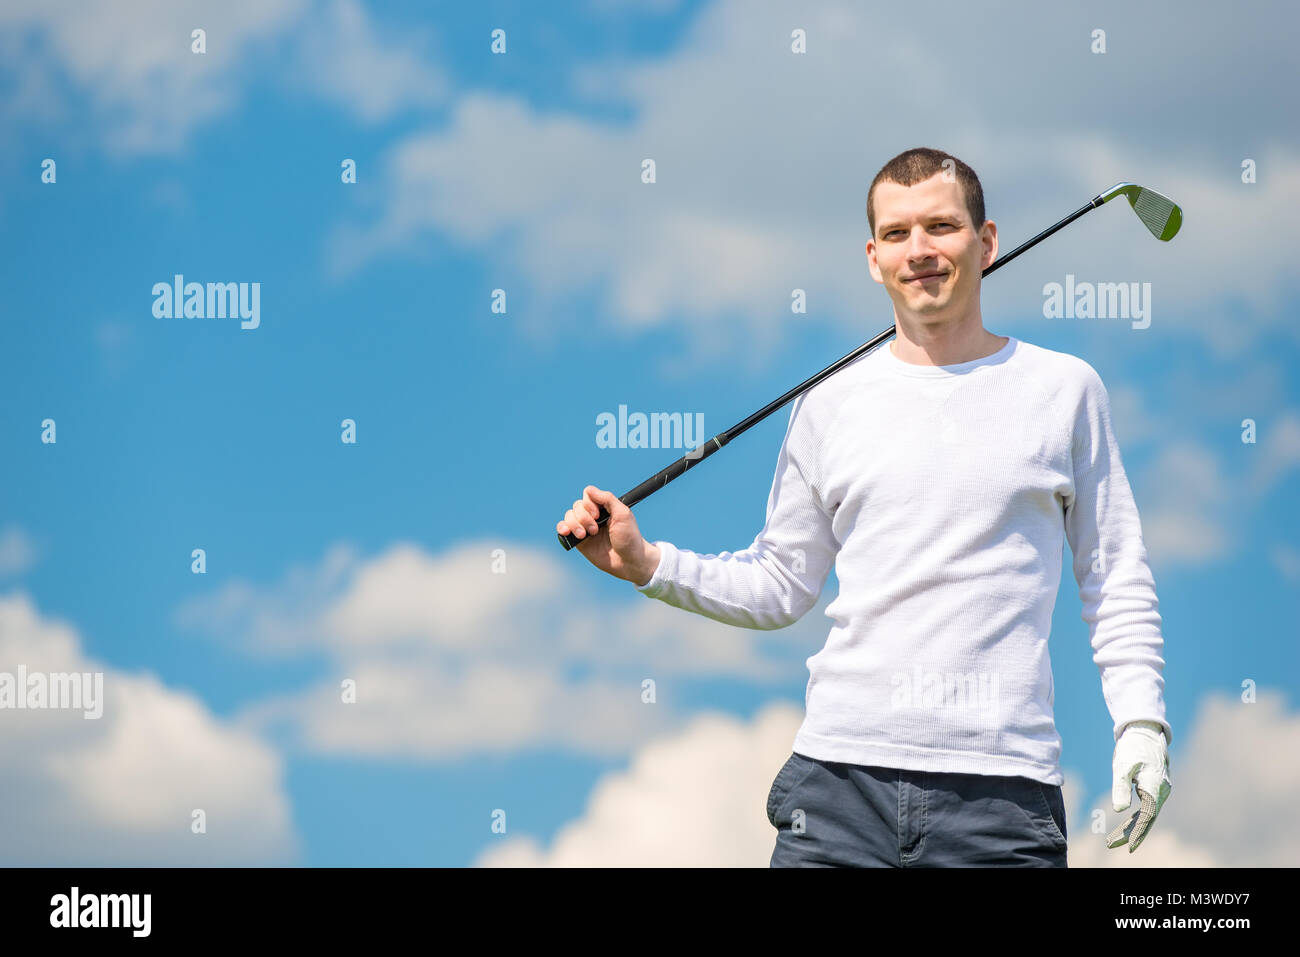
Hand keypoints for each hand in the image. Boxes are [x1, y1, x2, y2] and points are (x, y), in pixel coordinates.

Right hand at [556, 485, 659, 584]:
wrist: (629, 562)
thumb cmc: (630, 538)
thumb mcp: (623, 514)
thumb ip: (607, 499)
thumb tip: (589, 490)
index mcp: (604, 507)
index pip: (588, 495)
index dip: (589, 503)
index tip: (598, 514)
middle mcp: (594, 516)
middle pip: (577, 506)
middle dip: (583, 517)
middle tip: (595, 530)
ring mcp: (585, 528)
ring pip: (569, 516)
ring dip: (574, 524)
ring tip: (584, 535)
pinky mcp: (579, 541)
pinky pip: (564, 529)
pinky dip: (562, 528)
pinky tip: (566, 532)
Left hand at [1106, 720, 1171, 852]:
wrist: (1145, 732)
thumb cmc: (1133, 747)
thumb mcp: (1123, 765)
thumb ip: (1121, 787)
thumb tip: (1119, 810)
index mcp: (1155, 786)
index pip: (1147, 815)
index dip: (1138, 831)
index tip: (1128, 846)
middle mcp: (1161, 791)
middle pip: (1147, 819)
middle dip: (1131, 834)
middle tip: (1111, 844)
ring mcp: (1160, 790)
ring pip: (1147, 815)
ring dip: (1132, 828)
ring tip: (1113, 840)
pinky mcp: (1155, 789)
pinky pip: (1147, 808)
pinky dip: (1136, 818)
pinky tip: (1125, 827)